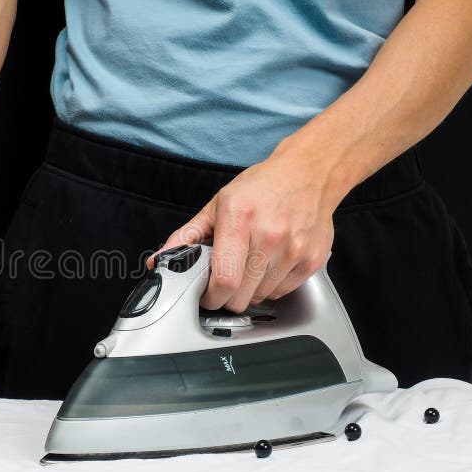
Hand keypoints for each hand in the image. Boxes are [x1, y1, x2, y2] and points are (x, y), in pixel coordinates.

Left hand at [149, 142, 346, 311]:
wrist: (308, 173)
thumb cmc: (261, 187)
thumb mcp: (218, 204)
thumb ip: (187, 235)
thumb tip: (160, 260)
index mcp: (239, 218)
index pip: (224, 279)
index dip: (211, 296)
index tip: (207, 295)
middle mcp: (269, 234)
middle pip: (240, 296)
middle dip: (227, 296)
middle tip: (226, 280)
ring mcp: (293, 249)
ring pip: (261, 297)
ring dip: (250, 290)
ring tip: (251, 264)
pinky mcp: (311, 260)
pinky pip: (282, 292)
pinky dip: (271, 286)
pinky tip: (270, 263)